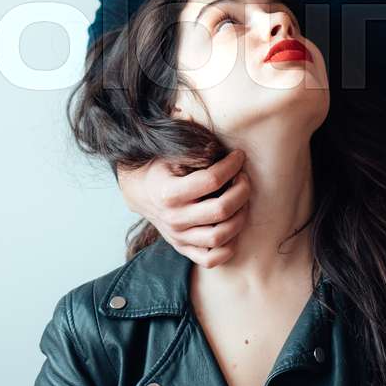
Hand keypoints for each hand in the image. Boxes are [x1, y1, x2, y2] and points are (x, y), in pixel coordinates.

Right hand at [115, 147, 250, 265]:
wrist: (140, 191)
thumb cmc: (162, 167)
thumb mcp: (170, 151)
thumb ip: (188, 143)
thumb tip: (201, 126)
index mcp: (169, 192)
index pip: (212, 179)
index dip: (232, 165)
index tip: (238, 156)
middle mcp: (173, 218)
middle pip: (222, 210)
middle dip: (242, 190)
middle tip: (244, 178)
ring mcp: (178, 237)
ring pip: (220, 236)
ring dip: (240, 217)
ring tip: (242, 201)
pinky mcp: (184, 248)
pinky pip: (211, 258)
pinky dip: (228, 247)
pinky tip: (232, 226)